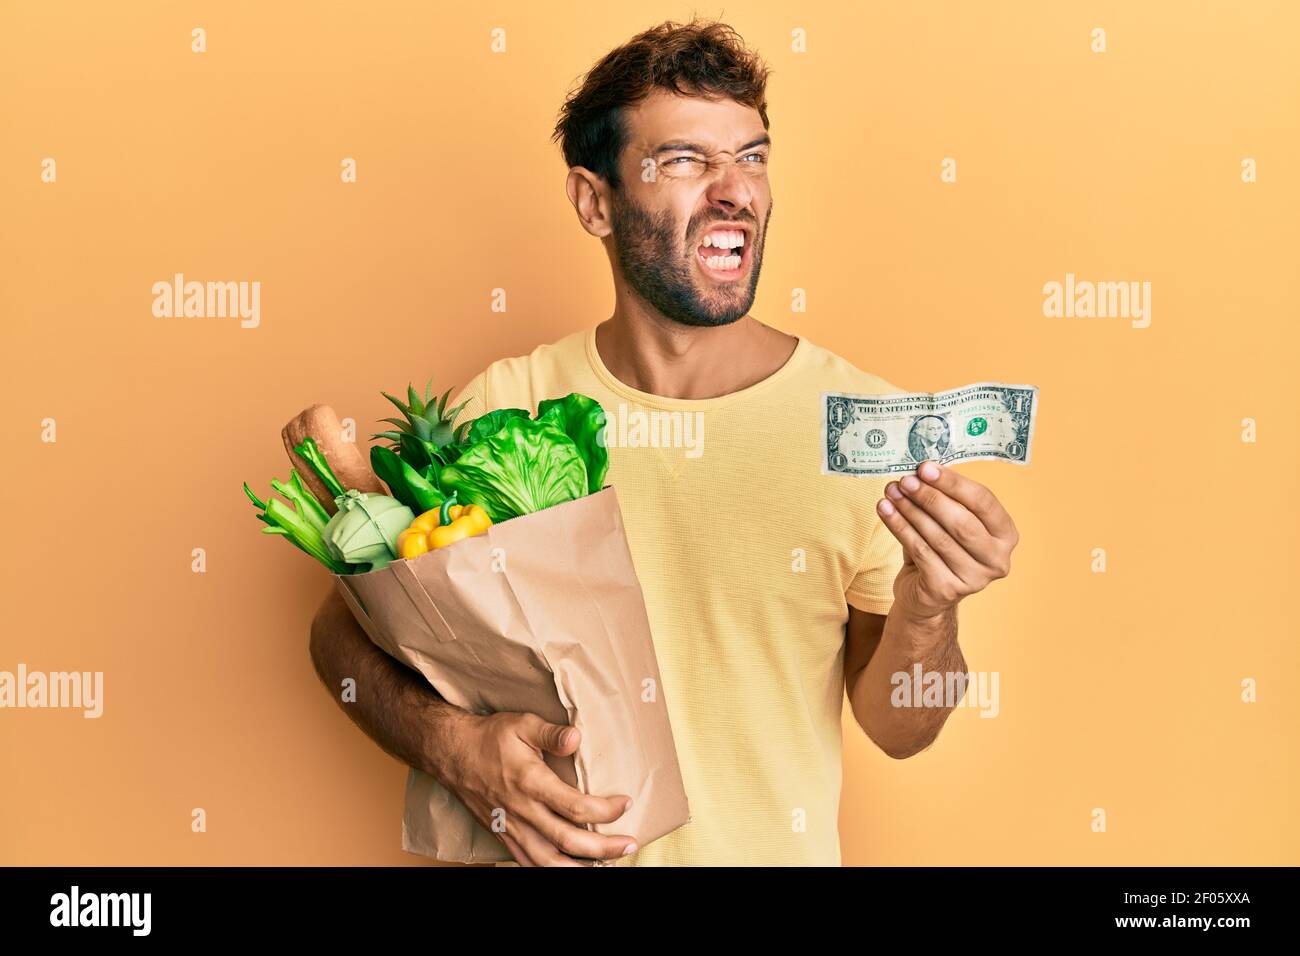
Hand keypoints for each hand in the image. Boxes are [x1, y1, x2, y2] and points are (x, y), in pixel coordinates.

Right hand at [437, 710, 637, 866]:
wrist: (452, 754)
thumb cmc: (490, 738)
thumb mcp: (522, 724)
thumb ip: (551, 733)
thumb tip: (577, 738)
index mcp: (531, 783)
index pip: (576, 807)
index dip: (606, 810)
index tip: (626, 803)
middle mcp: (523, 812)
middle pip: (571, 842)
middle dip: (606, 847)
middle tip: (630, 843)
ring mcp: (513, 829)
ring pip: (550, 862)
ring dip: (583, 867)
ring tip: (609, 864)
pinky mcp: (505, 836)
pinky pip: (530, 864)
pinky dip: (554, 870)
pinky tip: (572, 868)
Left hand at [875, 459, 1019, 621]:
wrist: (925, 594)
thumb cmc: (940, 550)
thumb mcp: (949, 522)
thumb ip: (944, 498)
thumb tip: (920, 471)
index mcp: (1006, 535)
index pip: (983, 501)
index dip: (953, 482)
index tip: (925, 467)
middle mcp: (997, 559)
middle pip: (961, 521)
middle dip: (929, 497)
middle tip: (905, 480)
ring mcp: (975, 579)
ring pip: (938, 536)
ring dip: (910, 510)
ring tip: (891, 492)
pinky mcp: (947, 589)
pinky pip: (920, 551)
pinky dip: (899, 527)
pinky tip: (885, 511)